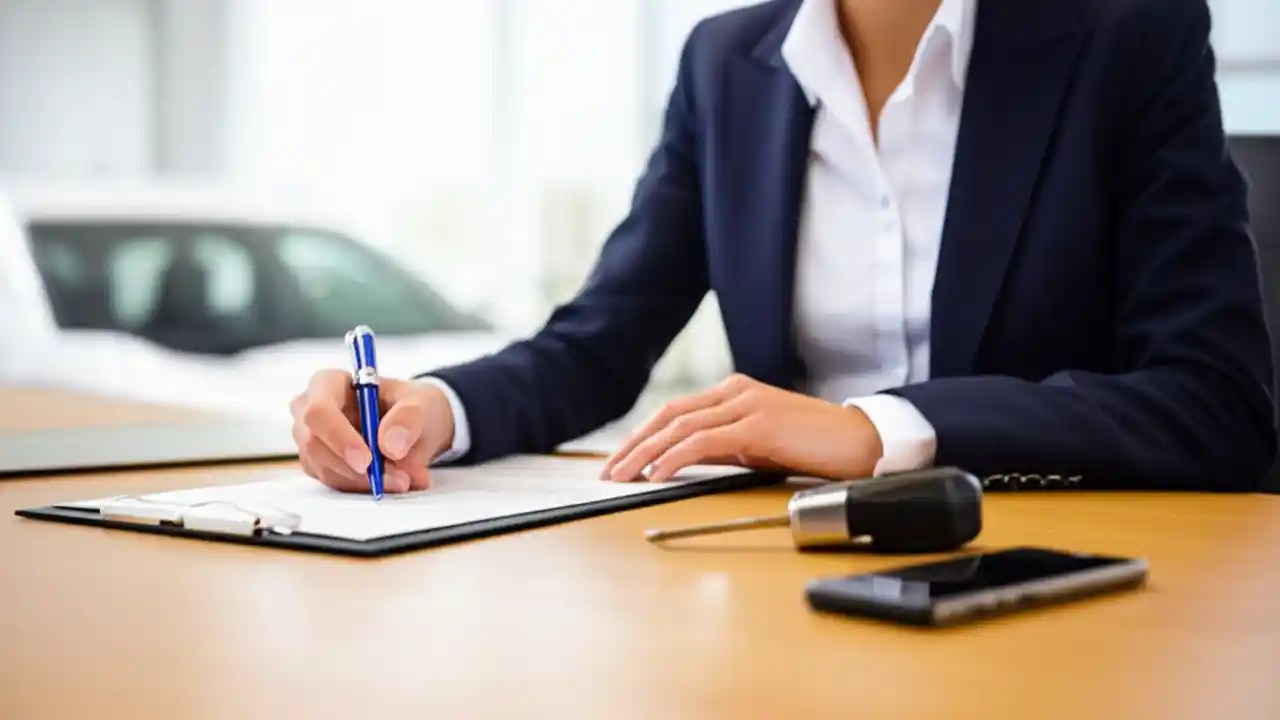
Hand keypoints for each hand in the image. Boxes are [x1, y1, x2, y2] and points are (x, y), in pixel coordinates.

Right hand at [290, 370, 455, 493]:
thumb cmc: (408, 405)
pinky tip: (391, 481)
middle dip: (358, 469)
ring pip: (327, 470)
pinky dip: (366, 487)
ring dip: (367, 482)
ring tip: (405, 479)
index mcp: (327, 383)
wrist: (413, 425)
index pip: (318, 411)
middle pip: (317, 446)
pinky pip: (336, 484)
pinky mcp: (319, 466)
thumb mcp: (420, 402)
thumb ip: (408, 418)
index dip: (338, 437)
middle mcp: (309, 411)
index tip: (367, 460)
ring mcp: (311, 441)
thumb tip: (390, 446)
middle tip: (400, 479)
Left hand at [602, 374, 882, 482]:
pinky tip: (658, 474)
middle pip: (669, 415)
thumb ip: (722, 447)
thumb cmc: (813, 446)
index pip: (675, 412)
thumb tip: (680, 463)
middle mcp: (735, 392)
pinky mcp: (758, 424)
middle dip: (634, 444)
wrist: (860, 442)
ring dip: (645, 453)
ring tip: (623, 476)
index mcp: (734, 393)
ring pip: (680, 426)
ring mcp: (747, 405)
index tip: (620, 460)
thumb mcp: (757, 444)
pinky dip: (675, 457)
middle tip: (608, 471)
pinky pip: (704, 441)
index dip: (642, 436)